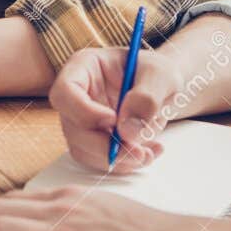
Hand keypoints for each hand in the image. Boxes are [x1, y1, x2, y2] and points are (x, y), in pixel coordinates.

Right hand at [48, 46, 185, 172]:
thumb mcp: (161, 75)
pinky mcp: (92, 140)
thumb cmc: (158, 74)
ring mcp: (82, 119)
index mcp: (85, 67)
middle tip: (138, 151)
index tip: (113, 120)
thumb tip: (126, 129)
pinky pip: (98, 160)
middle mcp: (77, 94)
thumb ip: (146, 97)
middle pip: (72, 126)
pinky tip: (148, 152)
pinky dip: (123, 163)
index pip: (65, 91)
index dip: (84, 111)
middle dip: (104, 145)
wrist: (165, 89)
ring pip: (83, 148)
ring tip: (148, 153)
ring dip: (116, 158)